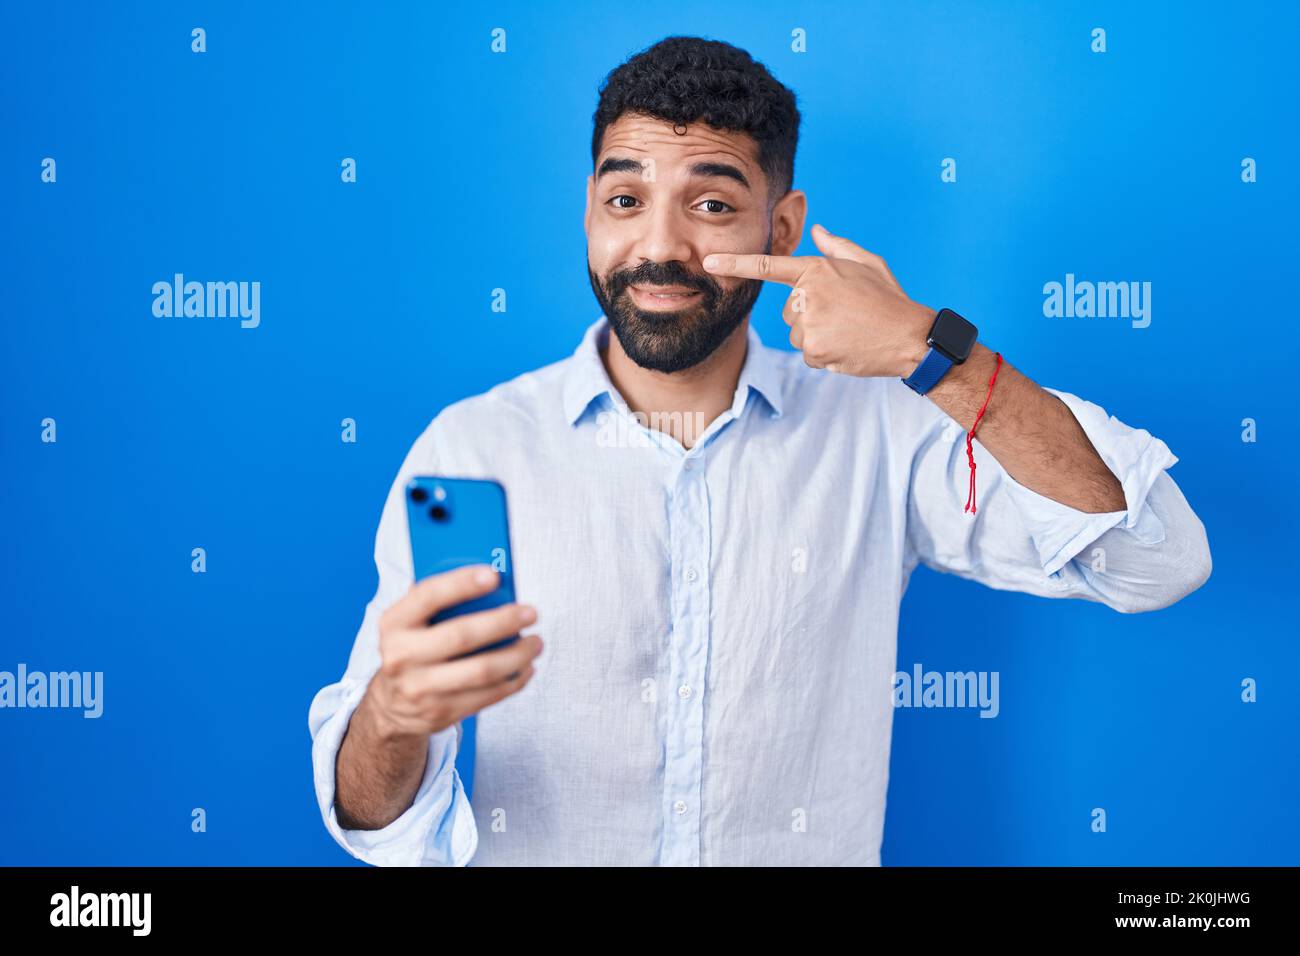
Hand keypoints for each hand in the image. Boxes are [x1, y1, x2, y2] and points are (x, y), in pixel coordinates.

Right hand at [367, 564, 542, 738]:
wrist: (390, 706)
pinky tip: (525, 667)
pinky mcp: (442, 712)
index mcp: (395, 623)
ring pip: (481, 671)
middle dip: (503, 622)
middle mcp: (402, 656)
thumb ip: (437, 600)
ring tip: (535, 642)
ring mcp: (421, 688)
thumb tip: (486, 578)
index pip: (428, 596)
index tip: (493, 576)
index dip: (462, 584)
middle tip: (530, 613)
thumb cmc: (412, 648)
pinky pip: (488, 696)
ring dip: (517, 655)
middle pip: (462, 636)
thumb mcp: (409, 622)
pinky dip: (514, 681)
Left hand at [702, 223, 934, 376]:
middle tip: (845, 315)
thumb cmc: (889, 300)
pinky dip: (825, 354)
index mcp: (817, 269)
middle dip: (810, 314)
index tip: (708, 261)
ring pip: (797, 333)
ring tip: (849, 330)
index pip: (768, 266)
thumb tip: (817, 230)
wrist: (910, 337)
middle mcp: (808, 294)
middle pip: (789, 309)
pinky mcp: (813, 349)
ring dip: (819, 335)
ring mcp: (809, 323)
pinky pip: (808, 353)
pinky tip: (848, 346)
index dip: (735, 263)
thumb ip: (837, 248)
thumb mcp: (867, 265)